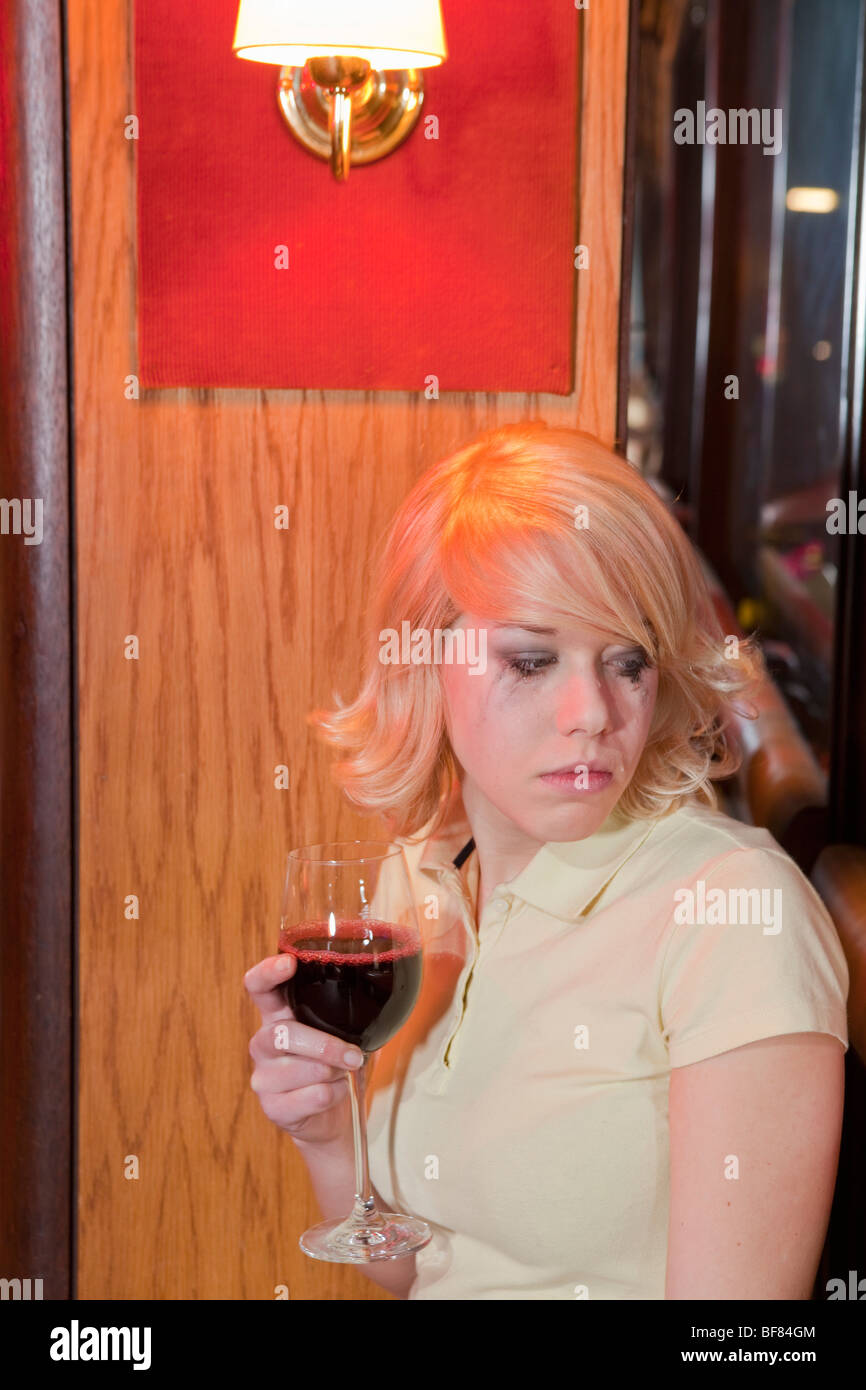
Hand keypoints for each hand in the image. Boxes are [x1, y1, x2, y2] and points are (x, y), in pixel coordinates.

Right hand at [245, 953, 363, 1146]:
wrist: (332, 1116)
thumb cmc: (337, 1064)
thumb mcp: (343, 1031)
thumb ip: (351, 1010)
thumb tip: (384, 989)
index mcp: (279, 1015)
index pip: (258, 986)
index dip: (267, 972)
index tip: (289, 963)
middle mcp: (264, 1043)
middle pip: (282, 1034)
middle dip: (325, 1046)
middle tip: (355, 1055)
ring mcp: (264, 1077)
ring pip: (301, 1069)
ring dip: (334, 1072)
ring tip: (344, 1073)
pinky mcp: (273, 1107)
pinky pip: (310, 1097)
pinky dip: (334, 1094)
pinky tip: (337, 1091)